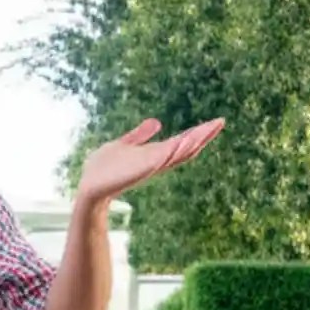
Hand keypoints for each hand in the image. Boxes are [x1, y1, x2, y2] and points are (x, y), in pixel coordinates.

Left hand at [76, 117, 224, 202]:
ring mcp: (148, 166)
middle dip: (202, 135)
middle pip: (185, 148)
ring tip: (207, 129)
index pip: (182, 142)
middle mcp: (156, 161)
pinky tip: (179, 142)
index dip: (199, 132)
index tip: (217, 121)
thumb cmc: (103, 169)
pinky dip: (169, 152)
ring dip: (191, 141)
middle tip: (220, 122)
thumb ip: (139, 135)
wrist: (89, 188)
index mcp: (155, 155)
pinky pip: (158, 160)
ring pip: (175, 154)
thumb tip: (157, 122)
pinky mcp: (138, 170)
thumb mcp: (124, 145)